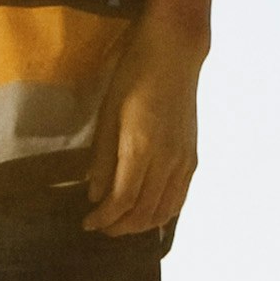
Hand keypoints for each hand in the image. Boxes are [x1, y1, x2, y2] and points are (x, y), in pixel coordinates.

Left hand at [82, 17, 202, 239]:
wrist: (174, 54)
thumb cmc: (133, 75)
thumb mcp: (108, 113)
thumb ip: (102, 157)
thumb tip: (95, 194)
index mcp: (141, 148)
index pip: (122, 200)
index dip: (104, 218)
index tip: (87, 223)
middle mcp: (167, 161)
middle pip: (144, 212)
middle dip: (120, 226)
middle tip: (100, 226)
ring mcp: (184, 160)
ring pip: (165, 210)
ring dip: (141, 225)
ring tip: (120, 223)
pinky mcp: (192, 157)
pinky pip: (180, 198)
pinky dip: (163, 213)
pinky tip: (148, 213)